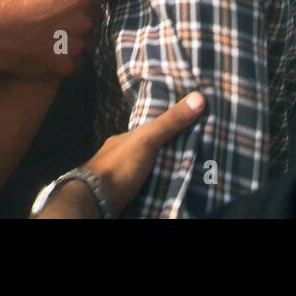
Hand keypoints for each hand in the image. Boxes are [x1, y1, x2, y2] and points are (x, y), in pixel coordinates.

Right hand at [0, 0, 111, 77]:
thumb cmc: (11, 1)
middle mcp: (84, 21)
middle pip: (96, 15)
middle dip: (84, 13)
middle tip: (64, 14)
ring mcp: (77, 46)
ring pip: (86, 38)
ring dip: (75, 35)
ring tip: (53, 32)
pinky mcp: (68, 66)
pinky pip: (75, 59)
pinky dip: (66, 55)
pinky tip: (50, 49)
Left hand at [35, 91, 206, 217]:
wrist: (96, 199)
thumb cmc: (120, 165)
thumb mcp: (147, 139)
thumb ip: (169, 122)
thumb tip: (199, 96)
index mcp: (123, 139)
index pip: (147, 129)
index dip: (164, 128)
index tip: (184, 129)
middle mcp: (119, 155)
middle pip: (146, 150)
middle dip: (163, 152)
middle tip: (189, 153)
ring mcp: (118, 176)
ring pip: (143, 169)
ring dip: (158, 171)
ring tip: (182, 172)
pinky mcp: (121, 194)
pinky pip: (141, 186)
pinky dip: (152, 186)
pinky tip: (163, 188)